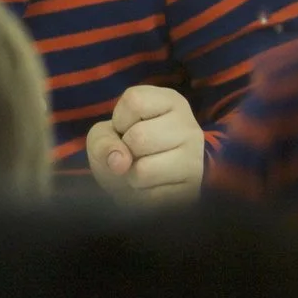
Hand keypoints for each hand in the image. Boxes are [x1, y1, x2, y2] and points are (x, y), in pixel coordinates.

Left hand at [85, 85, 203, 202]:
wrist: (141, 187)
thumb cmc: (123, 151)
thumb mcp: (104, 136)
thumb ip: (102, 142)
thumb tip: (120, 163)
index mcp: (170, 101)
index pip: (134, 101)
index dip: (120, 120)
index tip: (127, 128)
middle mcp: (189, 125)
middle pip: (138, 137)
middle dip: (125, 151)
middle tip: (136, 153)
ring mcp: (195, 157)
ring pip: (144, 170)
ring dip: (132, 176)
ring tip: (142, 170)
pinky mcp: (193, 187)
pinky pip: (152, 196)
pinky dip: (142, 195)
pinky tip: (152, 186)